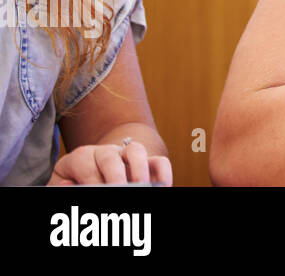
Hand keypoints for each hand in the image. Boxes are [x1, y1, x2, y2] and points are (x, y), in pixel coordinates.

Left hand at [47, 139, 172, 185]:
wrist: (90, 181)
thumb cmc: (74, 186)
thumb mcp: (62, 187)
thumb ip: (61, 187)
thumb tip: (67, 184)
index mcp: (80, 157)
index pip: (84, 162)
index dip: (89, 179)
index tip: (94, 192)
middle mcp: (105, 152)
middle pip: (110, 156)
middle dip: (114, 175)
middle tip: (117, 190)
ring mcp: (127, 157)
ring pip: (136, 151)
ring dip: (139, 169)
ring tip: (141, 187)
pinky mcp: (146, 165)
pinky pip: (159, 161)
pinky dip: (163, 172)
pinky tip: (163, 187)